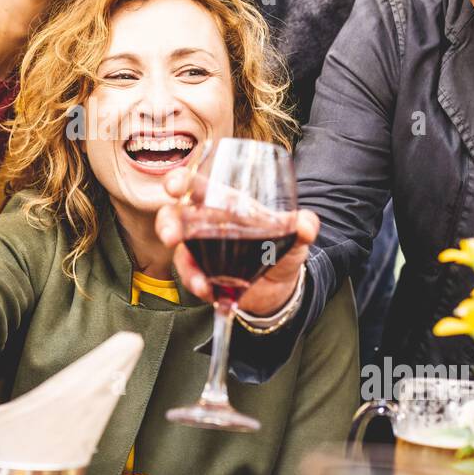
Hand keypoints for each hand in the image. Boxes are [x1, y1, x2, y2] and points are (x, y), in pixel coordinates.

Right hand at [153, 167, 316, 317]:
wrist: (281, 285)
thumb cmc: (282, 247)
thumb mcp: (295, 236)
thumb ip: (302, 227)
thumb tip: (306, 223)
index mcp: (225, 203)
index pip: (197, 186)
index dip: (180, 181)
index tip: (174, 186)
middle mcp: (207, 224)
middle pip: (175, 216)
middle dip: (167, 223)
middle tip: (170, 236)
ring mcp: (202, 251)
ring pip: (180, 252)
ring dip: (186, 267)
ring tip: (200, 283)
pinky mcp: (204, 275)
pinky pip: (193, 278)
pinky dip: (199, 286)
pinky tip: (211, 293)